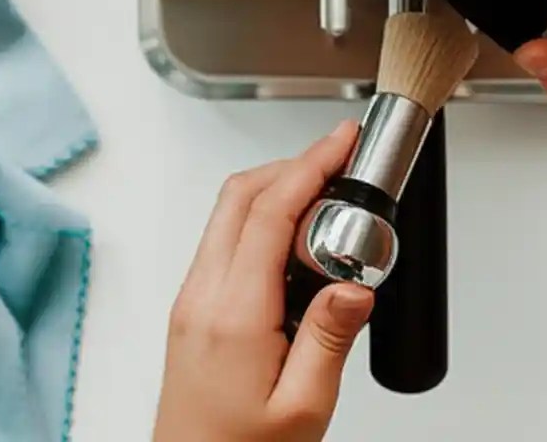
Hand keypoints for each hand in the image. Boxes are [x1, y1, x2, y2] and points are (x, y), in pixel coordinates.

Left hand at [154, 121, 373, 441]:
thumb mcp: (304, 406)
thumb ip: (331, 338)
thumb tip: (354, 283)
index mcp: (232, 315)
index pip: (268, 213)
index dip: (309, 165)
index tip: (342, 141)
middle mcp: (201, 298)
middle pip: (239, 196)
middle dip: (293, 165)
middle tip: (340, 163)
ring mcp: (191, 301)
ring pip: (229, 215)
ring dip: (277, 192)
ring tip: (330, 208)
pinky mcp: (193, 311)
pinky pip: (225, 243)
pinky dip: (262, 222)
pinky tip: (300, 247)